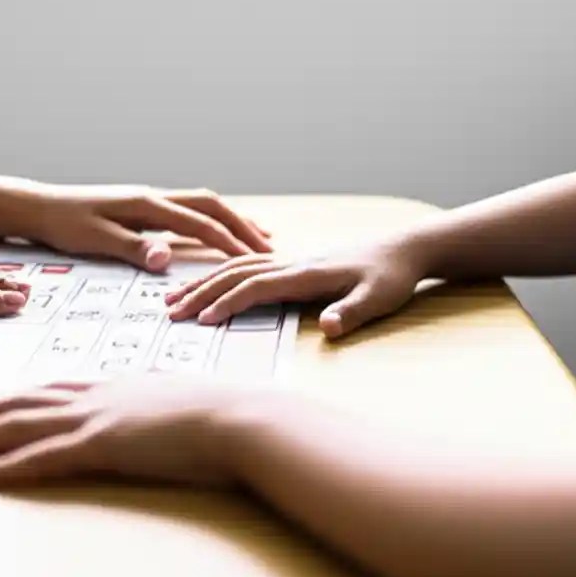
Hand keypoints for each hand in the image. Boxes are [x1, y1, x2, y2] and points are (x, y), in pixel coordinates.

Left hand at [0, 378, 269, 488]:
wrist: (238, 418)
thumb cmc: (227, 414)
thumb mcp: (191, 400)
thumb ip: (169, 403)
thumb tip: (171, 409)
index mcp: (124, 383)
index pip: (63, 387)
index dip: (27, 393)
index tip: (2, 396)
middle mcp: (102, 394)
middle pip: (32, 400)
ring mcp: (97, 418)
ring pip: (23, 424)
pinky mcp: (98, 445)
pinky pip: (38, 457)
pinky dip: (3, 466)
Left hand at [26, 186, 270, 271]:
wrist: (39, 205)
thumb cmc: (63, 224)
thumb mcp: (95, 239)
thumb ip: (132, 248)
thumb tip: (166, 259)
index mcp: (147, 205)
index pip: (198, 222)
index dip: (227, 241)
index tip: (253, 259)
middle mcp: (154, 197)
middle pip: (211, 206)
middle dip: (241, 226)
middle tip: (269, 249)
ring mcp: (151, 200)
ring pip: (203, 205)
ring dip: (231, 221)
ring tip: (258, 239)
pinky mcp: (144, 208)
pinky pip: (188, 212)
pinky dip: (211, 222)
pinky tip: (216, 235)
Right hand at [166, 235, 423, 337]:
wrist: (406, 248)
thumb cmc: (393, 276)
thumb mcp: (380, 298)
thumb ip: (353, 313)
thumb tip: (330, 328)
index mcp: (307, 273)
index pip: (257, 287)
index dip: (229, 303)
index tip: (202, 320)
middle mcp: (294, 264)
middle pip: (236, 274)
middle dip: (201, 292)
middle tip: (169, 310)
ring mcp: (293, 261)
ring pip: (237, 267)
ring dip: (205, 282)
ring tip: (175, 297)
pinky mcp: (296, 264)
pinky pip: (249, 266)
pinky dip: (223, 274)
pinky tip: (212, 282)